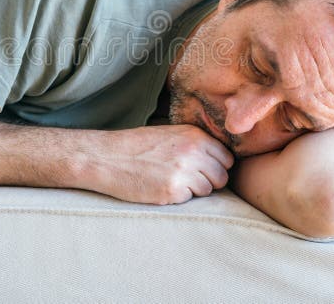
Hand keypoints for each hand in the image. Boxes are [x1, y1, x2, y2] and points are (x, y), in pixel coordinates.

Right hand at [85, 125, 234, 204]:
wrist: (106, 158)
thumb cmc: (135, 147)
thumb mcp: (169, 134)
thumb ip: (194, 144)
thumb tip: (218, 160)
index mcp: (194, 135)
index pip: (227, 157)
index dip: (216, 166)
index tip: (202, 170)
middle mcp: (193, 151)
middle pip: (222, 176)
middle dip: (209, 181)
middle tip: (186, 179)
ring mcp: (184, 171)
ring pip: (208, 189)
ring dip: (194, 190)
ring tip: (171, 182)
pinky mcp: (173, 190)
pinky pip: (190, 199)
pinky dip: (179, 197)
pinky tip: (161, 188)